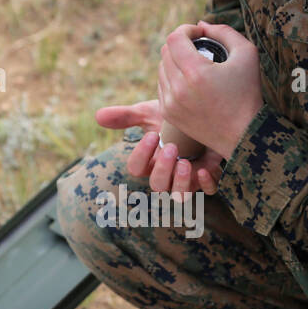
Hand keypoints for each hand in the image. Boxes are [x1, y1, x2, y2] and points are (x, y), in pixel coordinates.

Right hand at [94, 101, 225, 196]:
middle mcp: (167, 174)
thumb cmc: (173, 118)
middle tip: (171, 148)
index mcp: (150, 161)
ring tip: (185, 163)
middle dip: (162, 169)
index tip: (151, 136)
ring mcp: (188, 178)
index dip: (141, 156)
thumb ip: (126, 116)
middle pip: (157, 186)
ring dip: (180, 182)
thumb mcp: (150, 113)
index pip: (137, 169)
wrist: (203, 113)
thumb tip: (98, 116)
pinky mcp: (209, 175)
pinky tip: (204, 170)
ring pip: (180, 196)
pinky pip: (208, 191)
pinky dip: (206, 184)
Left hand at [158, 20, 262, 160]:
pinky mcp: (168, 114)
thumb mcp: (246, 54)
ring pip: (161, 68)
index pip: (174, 38)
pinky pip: (162, 85)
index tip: (200, 34)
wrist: (243, 135)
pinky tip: (189, 81)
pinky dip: (172, 78)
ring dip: (174, 60)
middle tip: (198, 47)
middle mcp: (179, 89)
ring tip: (194, 64)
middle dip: (180, 44)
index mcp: (196, 73)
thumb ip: (224, 31)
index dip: (186, 29)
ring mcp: (171, 103)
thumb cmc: (248, 93)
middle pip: (165, 51)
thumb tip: (201, 25)